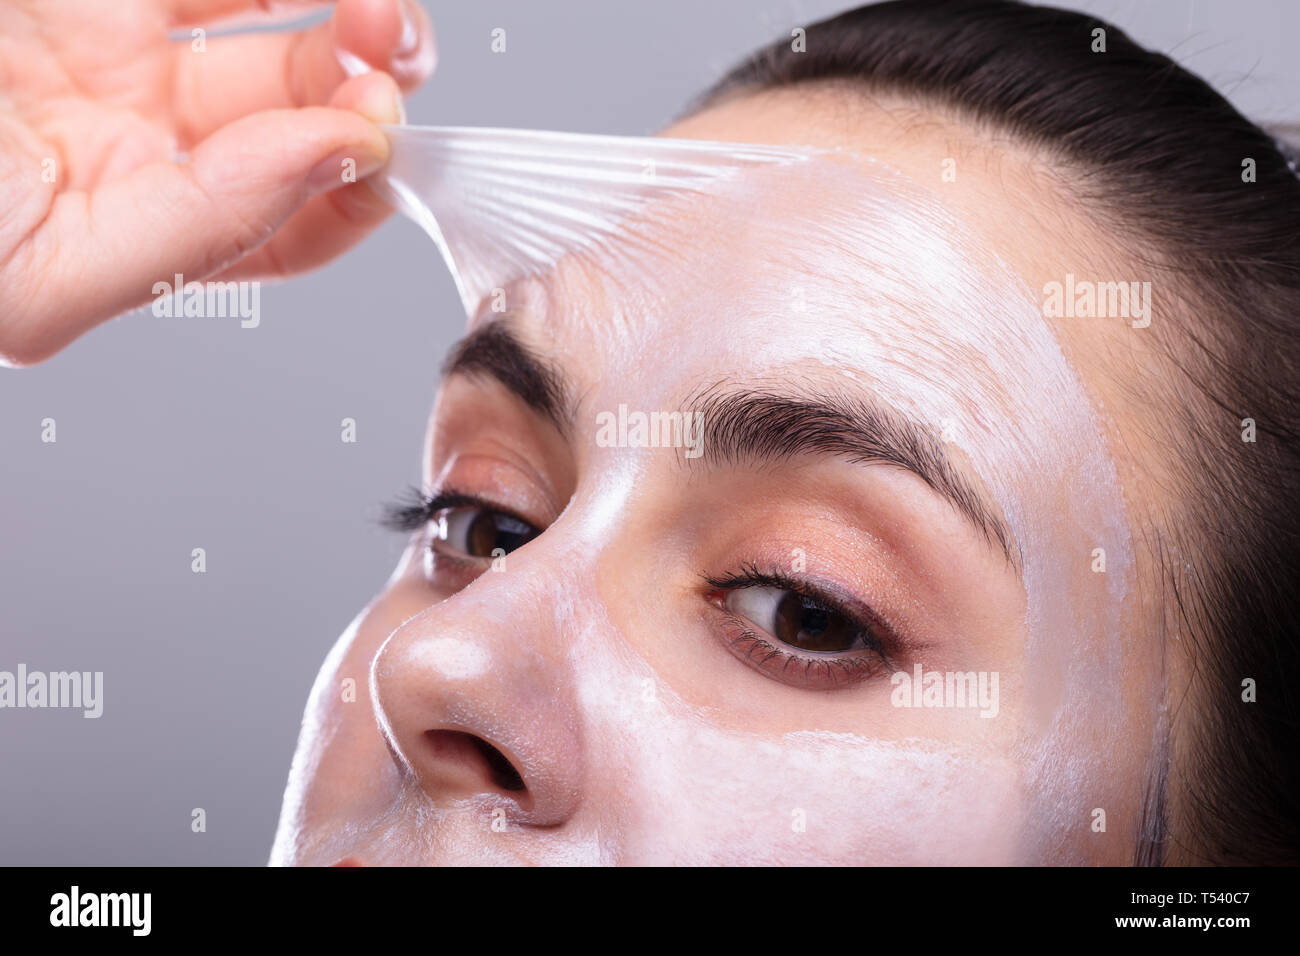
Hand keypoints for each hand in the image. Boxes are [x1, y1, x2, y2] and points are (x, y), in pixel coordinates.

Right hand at [0, 0, 434, 364]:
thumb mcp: (42, 274)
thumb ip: (201, 227)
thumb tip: (338, 159)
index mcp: (131, 241)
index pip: (291, 232)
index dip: (357, 188)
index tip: (383, 135)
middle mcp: (135, 153)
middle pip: (301, 129)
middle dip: (369, 92)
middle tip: (386, 48)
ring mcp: (112, 67)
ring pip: (273, 45)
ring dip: (348, 28)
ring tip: (374, 9)